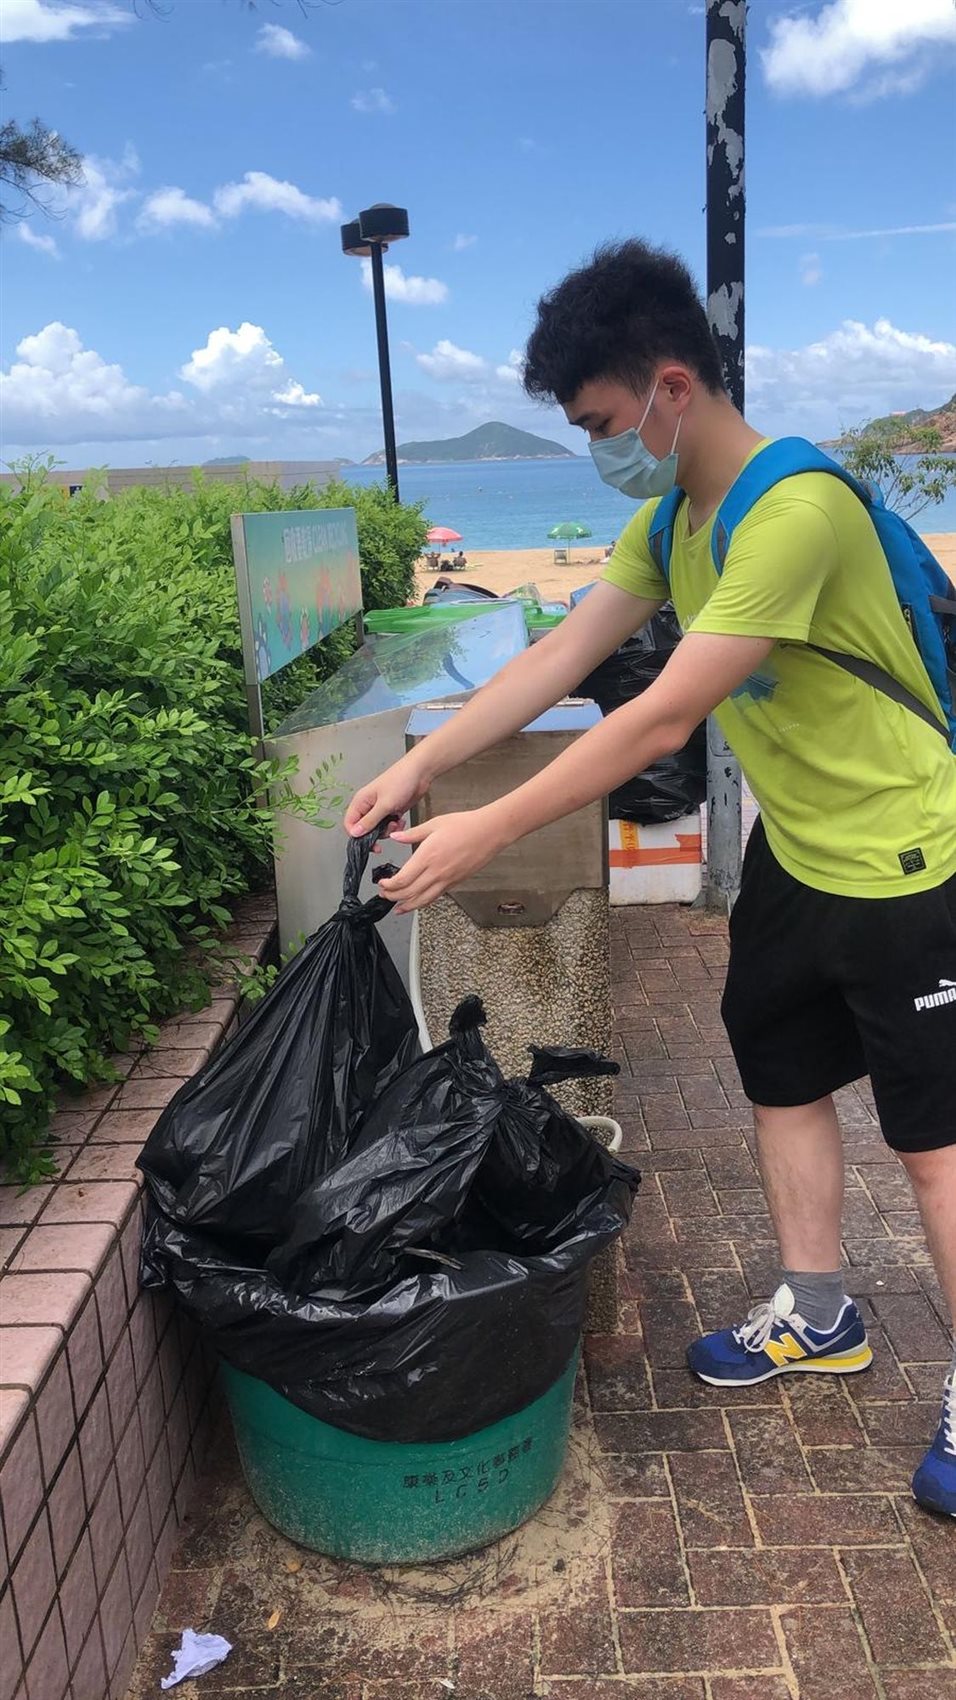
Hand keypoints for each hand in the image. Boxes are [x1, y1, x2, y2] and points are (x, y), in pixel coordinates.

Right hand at [344, 755, 429, 838]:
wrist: (420, 772)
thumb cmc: (400, 780)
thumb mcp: (384, 804)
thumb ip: (369, 821)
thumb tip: (355, 833)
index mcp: (361, 801)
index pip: (350, 823)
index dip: (357, 835)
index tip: (369, 842)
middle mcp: (368, 805)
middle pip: (364, 828)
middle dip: (376, 833)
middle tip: (387, 831)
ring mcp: (380, 808)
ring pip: (377, 828)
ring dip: (388, 830)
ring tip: (397, 822)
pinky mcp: (391, 810)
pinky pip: (388, 825)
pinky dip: (395, 826)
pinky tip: (401, 821)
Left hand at [378, 808, 507, 912]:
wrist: (490, 832)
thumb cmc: (465, 825)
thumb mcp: (434, 824)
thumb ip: (412, 834)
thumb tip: (395, 837)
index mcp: (427, 856)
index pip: (402, 880)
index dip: (388, 886)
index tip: (382, 883)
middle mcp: (436, 872)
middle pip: (409, 893)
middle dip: (393, 897)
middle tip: (384, 895)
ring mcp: (447, 879)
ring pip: (423, 900)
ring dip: (407, 906)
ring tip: (397, 908)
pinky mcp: (455, 882)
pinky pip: (436, 897)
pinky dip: (423, 902)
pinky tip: (418, 902)